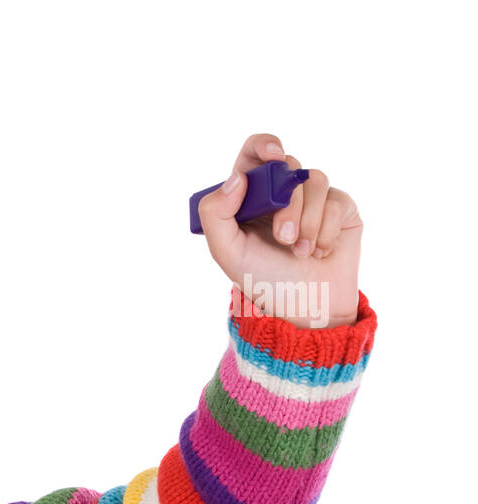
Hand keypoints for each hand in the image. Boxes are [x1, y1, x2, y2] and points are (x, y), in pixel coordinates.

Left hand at [197, 133, 362, 327]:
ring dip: (308, 222)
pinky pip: (338, 202)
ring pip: (316, 181)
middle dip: (288, 205)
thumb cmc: (261, 278)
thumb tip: (237, 177)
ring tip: (300, 252)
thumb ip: (216, 214)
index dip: (264, 144)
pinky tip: (319, 252)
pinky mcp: (341, 207)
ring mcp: (313, 197)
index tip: (273, 156)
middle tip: (284, 238)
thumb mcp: (226, 252)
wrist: (303, 305)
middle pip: (289, 167)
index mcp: (251, 195)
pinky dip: (327, 232)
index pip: (255, 152)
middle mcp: (282, 190)